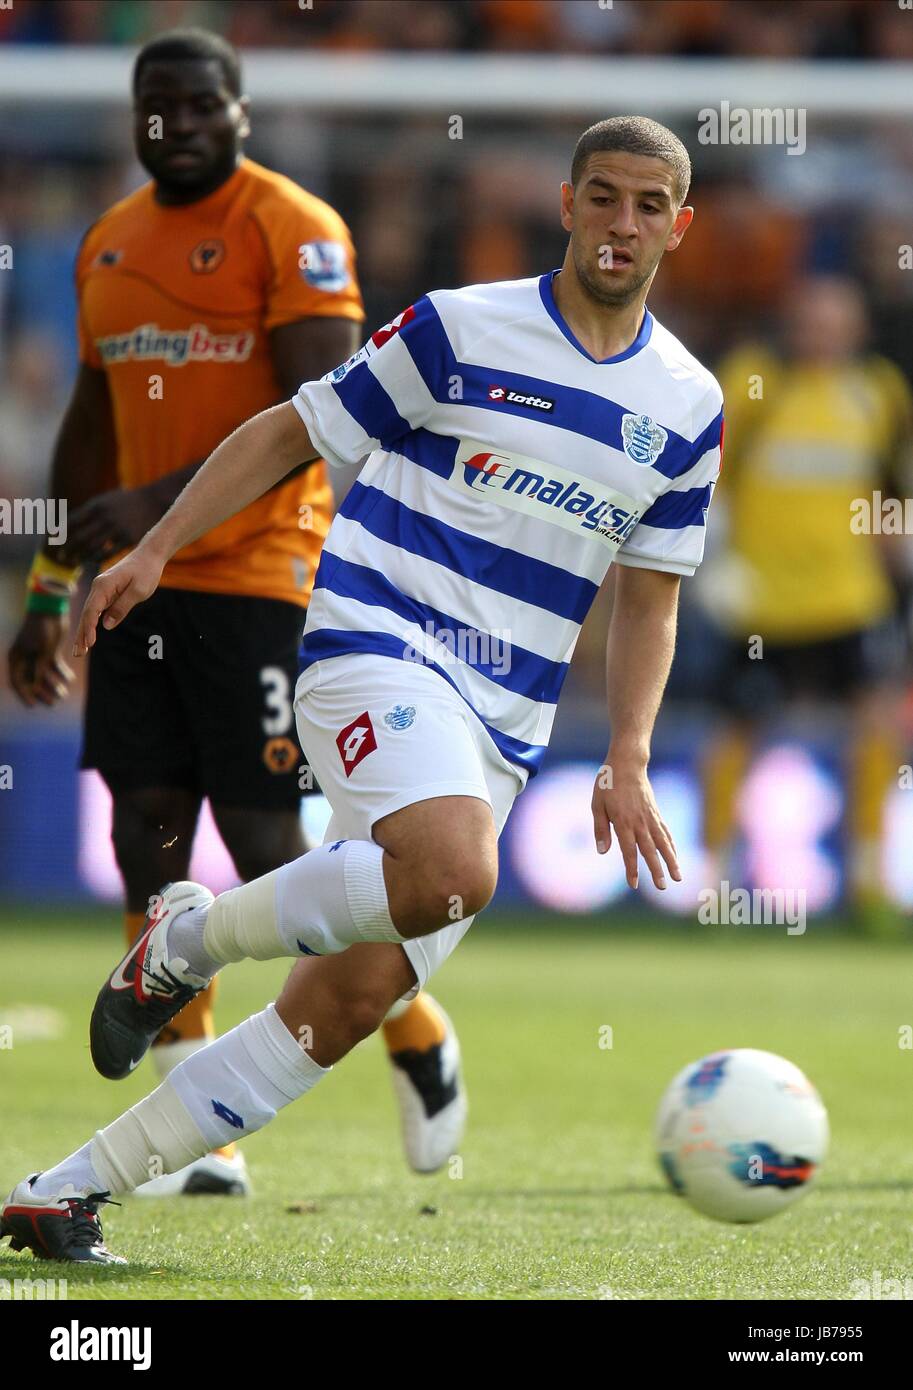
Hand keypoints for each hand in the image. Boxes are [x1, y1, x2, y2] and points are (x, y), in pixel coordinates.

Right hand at [7, 612, 75, 706]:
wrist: (51, 609)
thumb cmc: (42, 629)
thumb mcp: (41, 651)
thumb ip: (38, 670)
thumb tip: (36, 688)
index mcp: (16, 658)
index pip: (17, 681)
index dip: (25, 694)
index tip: (33, 705)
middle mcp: (25, 658)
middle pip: (32, 681)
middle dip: (41, 692)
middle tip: (53, 702)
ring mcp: (37, 655)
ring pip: (44, 675)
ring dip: (53, 685)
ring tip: (63, 694)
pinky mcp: (49, 651)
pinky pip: (54, 666)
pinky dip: (61, 673)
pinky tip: (70, 679)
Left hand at [59, 484, 166, 565]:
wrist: (153, 501)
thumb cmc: (125, 501)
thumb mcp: (106, 500)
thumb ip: (89, 512)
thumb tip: (69, 524)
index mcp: (96, 506)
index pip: (72, 522)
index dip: (62, 534)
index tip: (55, 542)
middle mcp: (104, 517)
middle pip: (80, 537)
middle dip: (68, 548)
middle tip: (61, 557)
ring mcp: (116, 529)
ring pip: (93, 547)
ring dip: (81, 556)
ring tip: (73, 561)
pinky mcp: (128, 539)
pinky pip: (108, 552)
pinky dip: (97, 558)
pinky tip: (91, 561)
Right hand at [73, 545, 164, 655]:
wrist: (149, 556)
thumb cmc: (146, 572)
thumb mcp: (138, 591)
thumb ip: (122, 607)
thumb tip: (107, 625)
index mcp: (104, 585)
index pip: (92, 610)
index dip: (89, 628)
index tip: (89, 643)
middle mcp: (98, 587)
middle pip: (86, 613)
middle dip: (81, 634)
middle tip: (78, 653)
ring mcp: (101, 590)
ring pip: (89, 613)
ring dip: (84, 632)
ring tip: (80, 650)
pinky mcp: (106, 593)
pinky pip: (96, 611)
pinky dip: (91, 624)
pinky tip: (88, 637)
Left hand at [591, 754, 680, 889]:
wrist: (627, 763)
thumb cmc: (607, 784)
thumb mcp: (596, 804)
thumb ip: (600, 829)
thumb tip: (602, 852)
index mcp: (623, 822)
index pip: (628, 850)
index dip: (631, 868)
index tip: (633, 884)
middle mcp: (640, 822)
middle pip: (650, 850)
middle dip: (656, 870)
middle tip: (662, 887)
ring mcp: (650, 818)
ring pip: (663, 843)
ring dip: (671, 861)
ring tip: (678, 877)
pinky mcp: (656, 813)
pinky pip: (666, 832)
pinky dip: (672, 846)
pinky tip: (675, 857)